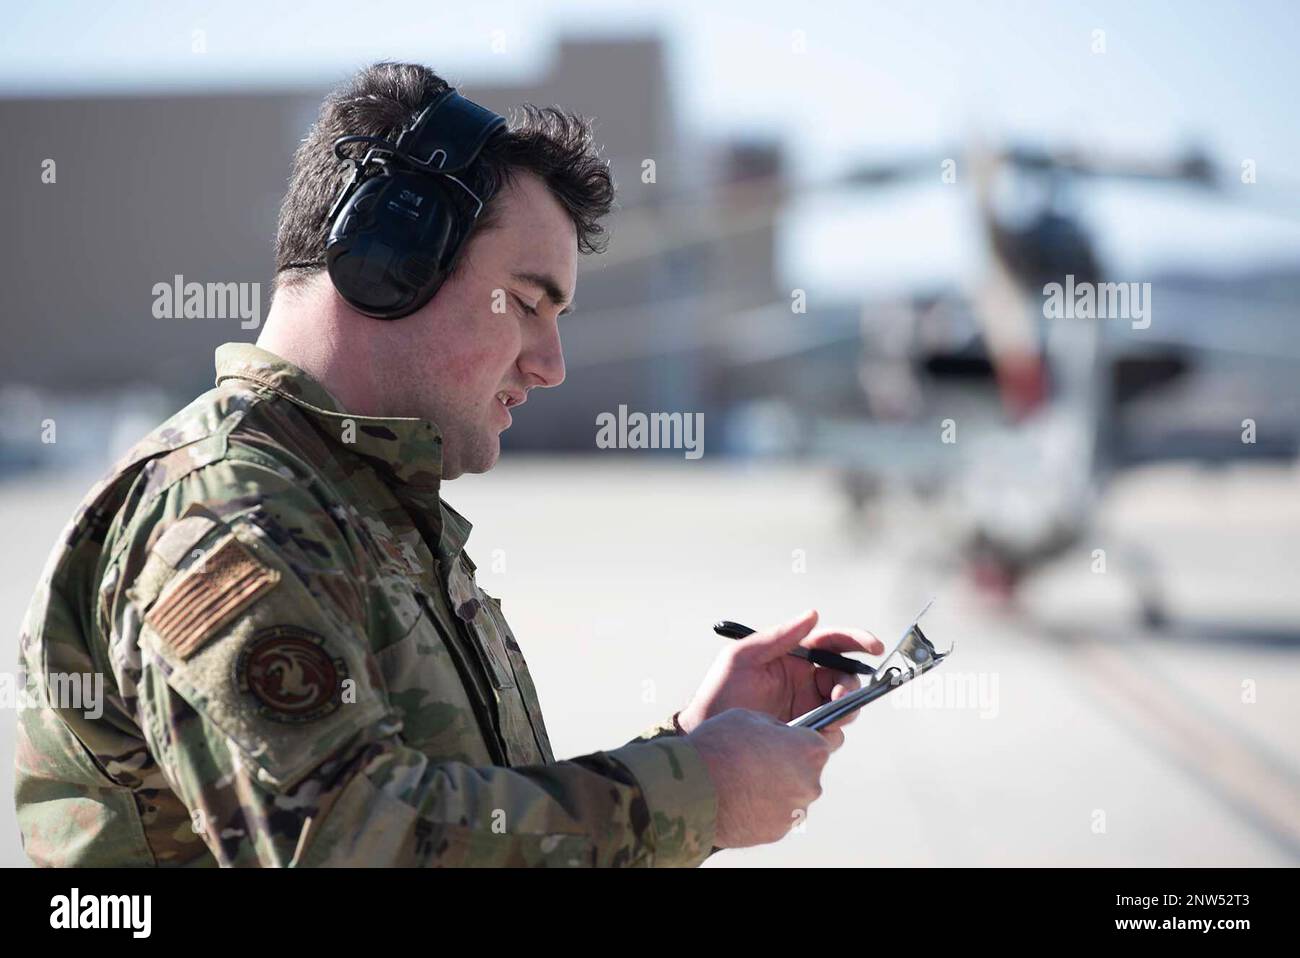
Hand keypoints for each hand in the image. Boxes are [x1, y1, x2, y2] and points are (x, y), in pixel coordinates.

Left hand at [677, 609, 882, 744]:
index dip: (857, 641)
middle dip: (850, 684)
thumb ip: (778, 636)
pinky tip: (811, 734)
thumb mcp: (742, 658)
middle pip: (846, 677)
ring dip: (844, 709)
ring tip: (825, 718)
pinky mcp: (806, 735)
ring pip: (845, 706)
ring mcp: (808, 709)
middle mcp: (805, 681)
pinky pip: (833, 734)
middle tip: (840, 697)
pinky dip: (831, 732)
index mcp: (794, 657)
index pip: (833, 643)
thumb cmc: (719, 693)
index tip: (873, 647)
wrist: (707, 736)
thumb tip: (813, 614)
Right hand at [687, 708, 834, 847]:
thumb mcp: (749, 717)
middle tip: (757, 759)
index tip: (790, 741)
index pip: (825, 741)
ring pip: (791, 795)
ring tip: (743, 780)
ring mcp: (794, 811)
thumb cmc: (720, 748)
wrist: (693, 789)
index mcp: (809, 750)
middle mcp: (809, 783)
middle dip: (788, 765)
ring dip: (775, 788)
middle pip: (807, 771)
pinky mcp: (777, 832)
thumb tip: (781, 736)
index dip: (804, 739)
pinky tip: (739, 798)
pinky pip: (775, 815)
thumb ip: (775, 728)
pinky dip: (762, 808)